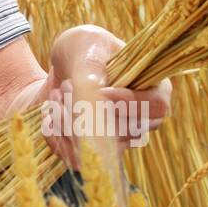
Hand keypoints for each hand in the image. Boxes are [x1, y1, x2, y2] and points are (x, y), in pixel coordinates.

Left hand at [41, 24, 170, 170]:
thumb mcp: (87, 47)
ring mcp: (121, 140)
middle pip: (125, 132)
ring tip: (56, 94)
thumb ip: (94, 68)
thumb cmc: (82, 51)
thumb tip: (98, 95)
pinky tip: (51, 111)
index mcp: (154, 88)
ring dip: (69, 122)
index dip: (130, 103)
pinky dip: (58, 136)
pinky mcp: (96, 153)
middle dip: (89, 111)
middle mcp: (143, 120)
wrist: (59, 71)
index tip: (101, 91)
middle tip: (66, 86)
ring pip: (101, 149)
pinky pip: (79, 159)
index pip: (156, 107)